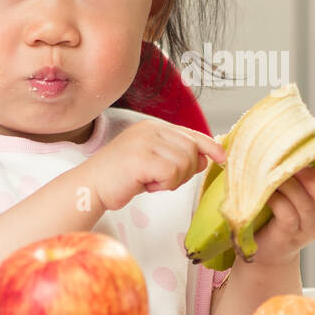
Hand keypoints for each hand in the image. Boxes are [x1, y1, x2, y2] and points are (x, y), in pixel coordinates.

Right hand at [85, 118, 226, 212]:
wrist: (91, 187)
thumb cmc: (121, 178)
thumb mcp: (153, 163)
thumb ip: (177, 157)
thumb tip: (207, 158)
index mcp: (153, 127)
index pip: (191, 134)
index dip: (210, 146)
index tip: (223, 158)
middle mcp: (151, 129)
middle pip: (191, 151)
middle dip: (183, 172)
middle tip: (159, 180)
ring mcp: (146, 141)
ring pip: (184, 163)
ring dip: (171, 181)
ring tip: (149, 181)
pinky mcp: (142, 157)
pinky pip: (172, 174)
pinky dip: (162, 185)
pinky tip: (144, 184)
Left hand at [245, 164, 314, 266]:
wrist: (269, 250)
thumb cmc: (281, 213)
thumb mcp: (298, 194)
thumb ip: (303, 177)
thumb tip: (296, 147)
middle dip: (309, 177)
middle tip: (294, 165)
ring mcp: (309, 229)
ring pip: (303, 202)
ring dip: (287, 185)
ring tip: (272, 175)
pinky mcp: (290, 234)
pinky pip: (286, 212)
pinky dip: (276, 199)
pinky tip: (267, 194)